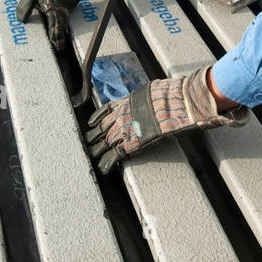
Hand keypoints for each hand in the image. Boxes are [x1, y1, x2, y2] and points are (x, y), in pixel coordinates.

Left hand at [16, 0, 95, 51]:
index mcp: (55, 6)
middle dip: (56, 23)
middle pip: (60, 18)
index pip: (56, 27)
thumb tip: (21, 20)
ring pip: (64, 8)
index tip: (57, 47)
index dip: (56, 38)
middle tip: (52, 29)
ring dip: (58, 6)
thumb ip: (25, 7)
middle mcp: (67, 4)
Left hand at [85, 65, 248, 173]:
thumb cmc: (171, 96)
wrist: (175, 104)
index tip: (91, 125)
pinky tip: (103, 169)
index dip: (97, 119)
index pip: (105, 111)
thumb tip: (159, 94)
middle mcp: (121, 115)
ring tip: (90, 157)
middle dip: (94, 137)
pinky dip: (107, 163)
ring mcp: (124, 129)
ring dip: (97, 150)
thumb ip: (151, 97)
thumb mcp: (155, 92)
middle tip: (87, 143)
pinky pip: (114, 155)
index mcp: (126, 102)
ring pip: (104, 142)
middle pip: (101, 128)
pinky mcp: (130, 143)